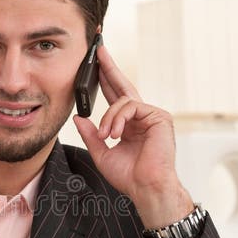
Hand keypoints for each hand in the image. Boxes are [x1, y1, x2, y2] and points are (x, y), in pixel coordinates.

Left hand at [73, 44, 193, 229]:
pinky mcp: (159, 117)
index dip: (105, 77)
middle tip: (98, 48)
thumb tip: (78, 117)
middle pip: (123, 85)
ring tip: (106, 136)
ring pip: (123, 101)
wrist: (147, 188)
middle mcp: (142, 116)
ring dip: (109, 118)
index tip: (95, 61)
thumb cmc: (130, 176)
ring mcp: (152, 115)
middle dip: (109, 66)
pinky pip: (132, 107)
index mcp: (129, 123)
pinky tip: (115, 133)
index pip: (115, 95)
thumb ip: (91, 134)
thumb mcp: (102, 153)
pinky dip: (119, 119)